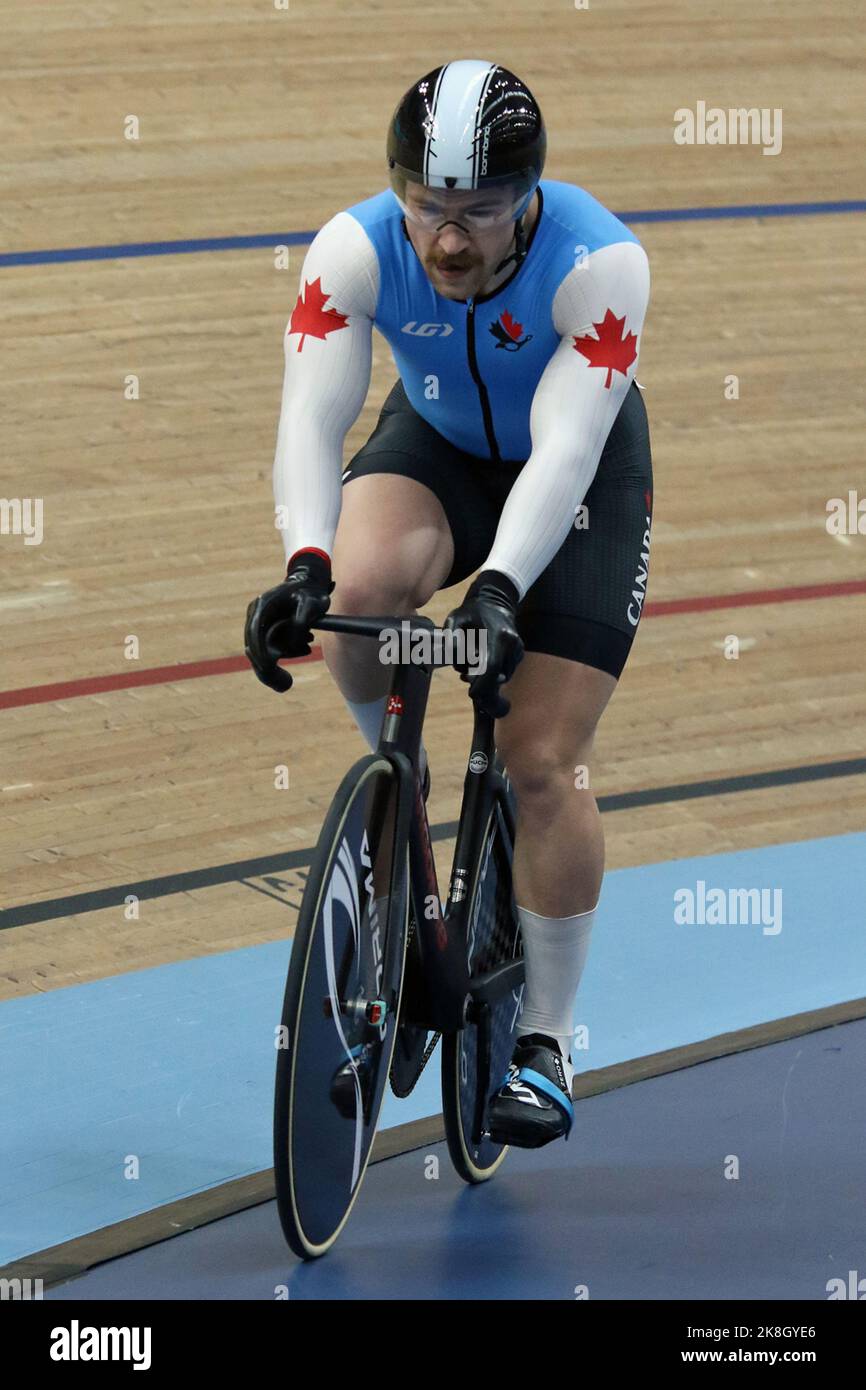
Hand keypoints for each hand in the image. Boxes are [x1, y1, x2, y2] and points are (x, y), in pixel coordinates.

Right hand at [244, 550, 333, 691]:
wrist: (310, 580)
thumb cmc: (313, 591)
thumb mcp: (313, 603)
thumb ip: (302, 621)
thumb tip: (294, 642)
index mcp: (263, 605)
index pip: (255, 635)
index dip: (261, 656)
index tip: (272, 670)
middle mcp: (255, 613)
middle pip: (253, 647)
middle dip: (268, 668)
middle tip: (285, 685)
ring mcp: (258, 620)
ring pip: (261, 649)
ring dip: (281, 658)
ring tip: (307, 649)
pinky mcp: (265, 626)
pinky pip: (269, 645)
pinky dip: (285, 651)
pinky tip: (305, 648)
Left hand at [444, 570, 523, 716]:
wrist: (495, 601)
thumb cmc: (472, 611)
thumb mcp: (455, 619)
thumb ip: (452, 639)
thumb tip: (458, 662)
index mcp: (498, 635)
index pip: (491, 666)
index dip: (481, 684)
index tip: (472, 693)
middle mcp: (512, 644)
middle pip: (498, 676)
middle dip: (481, 684)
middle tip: (465, 677)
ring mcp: (518, 649)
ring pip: (502, 676)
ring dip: (486, 677)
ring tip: (471, 663)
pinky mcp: (519, 653)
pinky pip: (506, 671)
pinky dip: (493, 672)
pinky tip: (482, 661)